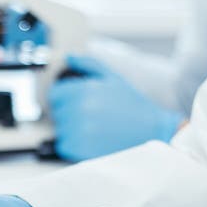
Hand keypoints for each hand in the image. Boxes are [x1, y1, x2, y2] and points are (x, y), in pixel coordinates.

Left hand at [49, 56, 184, 161]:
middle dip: (69, 114)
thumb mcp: (113, 77)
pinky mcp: (82, 149)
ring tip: (93, 129)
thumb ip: (88, 64)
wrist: (151, 132)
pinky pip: (63, 147)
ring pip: (60, 130)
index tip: (75, 103)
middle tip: (91, 117)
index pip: (55, 94)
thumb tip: (69, 57)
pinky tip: (91, 141)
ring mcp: (79, 130)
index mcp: (84, 89)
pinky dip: (73, 146)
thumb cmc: (133, 105)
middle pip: (57, 113)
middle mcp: (79, 109)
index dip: (64, 99)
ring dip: (71, 131)